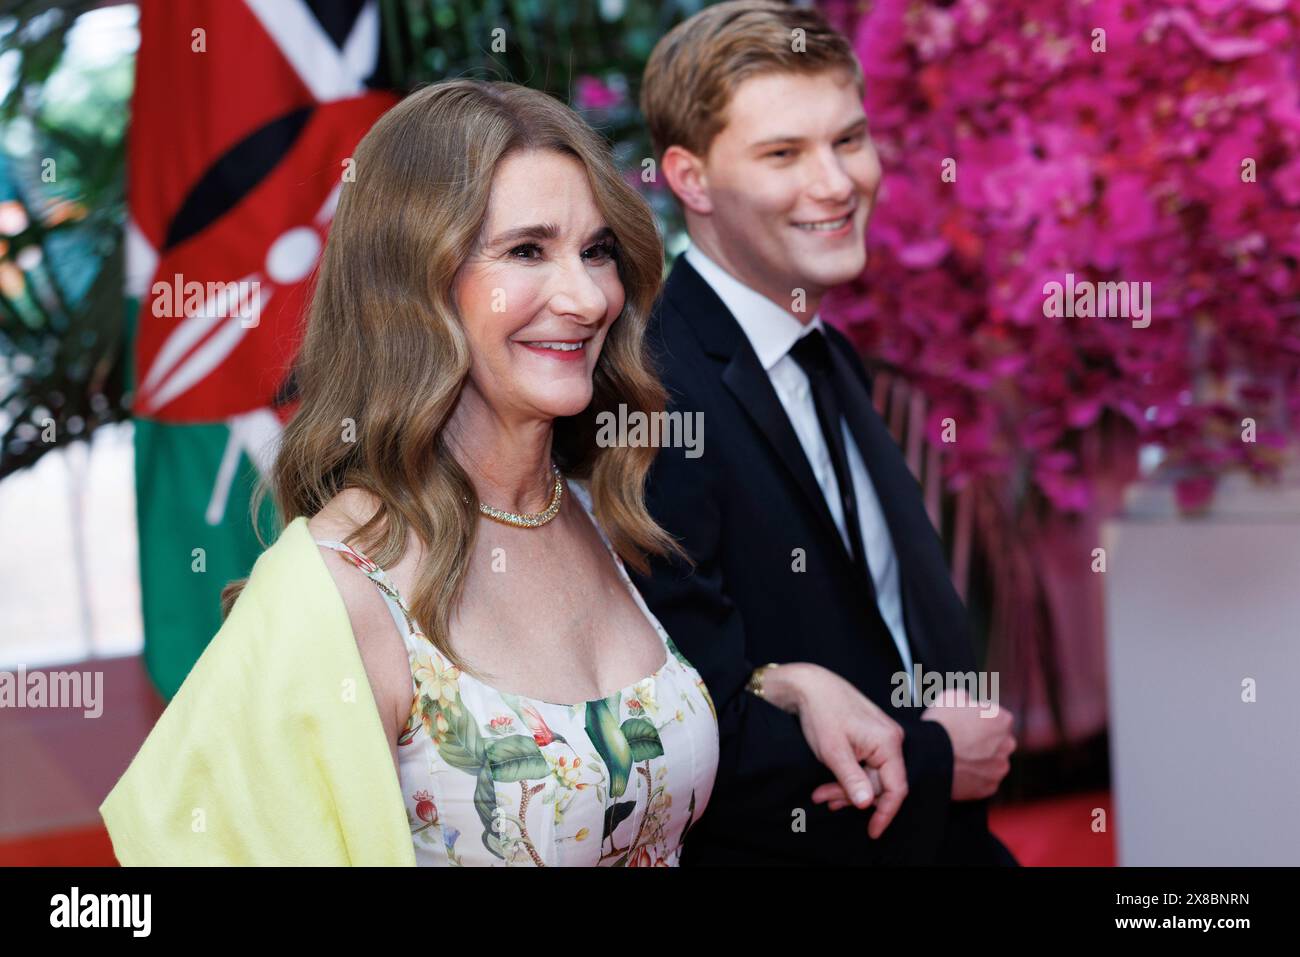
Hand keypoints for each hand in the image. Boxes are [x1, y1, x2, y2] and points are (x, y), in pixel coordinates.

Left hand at [760, 663, 907, 838]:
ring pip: (870, 775)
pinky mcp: (871, 735)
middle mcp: (891, 739)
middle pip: (879, 783)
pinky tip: (832, 781)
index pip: (896, 788)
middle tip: (823, 799)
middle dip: (852, 796)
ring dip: (846, 787)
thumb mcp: (833, 752)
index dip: (885, 813)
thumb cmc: (821, 712)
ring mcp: (882, 736)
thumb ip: (852, 780)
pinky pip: (866, 764)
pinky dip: (849, 775)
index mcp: (888, 742)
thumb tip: (867, 804)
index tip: (872, 831)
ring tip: (821, 793)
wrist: (810, 685)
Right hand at [920, 688, 1014, 800]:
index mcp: (1002, 720)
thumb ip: (967, 698)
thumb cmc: (939, 724)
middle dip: (985, 741)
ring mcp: (999, 768)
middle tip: (961, 741)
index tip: (965, 723)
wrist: (928, 756)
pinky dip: (974, 777)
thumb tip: (967, 702)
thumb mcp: (951, 696)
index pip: (996, 718)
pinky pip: (984, 780)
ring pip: (993, 762)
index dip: (979, 719)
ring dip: (981, 760)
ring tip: (958, 758)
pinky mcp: (989, 787)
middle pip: (998, 741)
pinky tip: (958, 770)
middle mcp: (1007, 745)